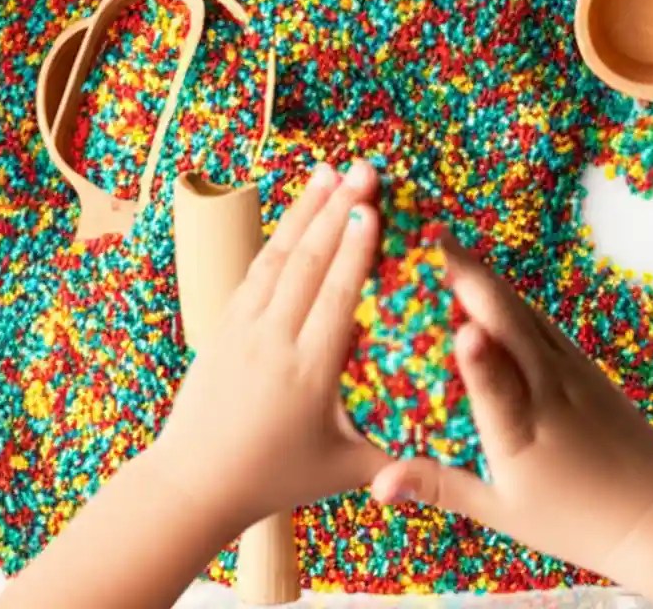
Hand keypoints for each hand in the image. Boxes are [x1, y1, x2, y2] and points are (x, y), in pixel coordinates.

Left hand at [153, 160, 389, 525]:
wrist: (194, 482)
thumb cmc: (276, 479)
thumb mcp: (346, 470)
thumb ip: (400, 454)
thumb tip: (458, 443)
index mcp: (309, 373)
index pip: (335, 299)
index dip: (355, 251)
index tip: (373, 210)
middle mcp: (274, 342)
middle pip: (308, 264)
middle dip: (338, 211)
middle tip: (366, 169)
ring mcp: (244, 329)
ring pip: (279, 258)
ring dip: (306, 211)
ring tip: (331, 172)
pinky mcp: (225, 326)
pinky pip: (256, 270)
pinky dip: (278, 236)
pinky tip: (297, 212)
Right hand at [369, 233, 652, 575]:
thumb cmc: (573, 519)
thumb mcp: (500, 511)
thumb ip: (438, 486)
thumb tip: (375, 483)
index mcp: (523, 435)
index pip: (500, 392)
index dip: (479, 360)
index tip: (459, 327)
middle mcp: (549, 393)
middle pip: (510, 326)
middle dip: (469, 279)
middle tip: (426, 241)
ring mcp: (572, 372)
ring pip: (524, 312)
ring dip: (485, 276)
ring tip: (447, 247)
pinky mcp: (585, 364)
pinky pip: (540, 320)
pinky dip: (509, 296)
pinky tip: (489, 281)